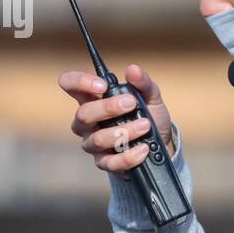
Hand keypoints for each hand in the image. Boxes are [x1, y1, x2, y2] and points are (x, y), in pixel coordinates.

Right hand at [58, 63, 173, 176]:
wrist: (162, 146)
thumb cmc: (150, 116)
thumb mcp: (151, 97)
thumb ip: (143, 83)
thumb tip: (133, 70)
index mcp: (93, 99)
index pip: (70, 84)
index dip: (79, 82)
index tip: (103, 85)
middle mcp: (87, 121)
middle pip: (83, 114)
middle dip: (108, 108)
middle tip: (131, 103)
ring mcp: (93, 143)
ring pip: (97, 139)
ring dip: (124, 132)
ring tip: (145, 126)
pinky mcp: (104, 162)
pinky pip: (110, 162)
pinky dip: (129, 156)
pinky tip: (143, 149)